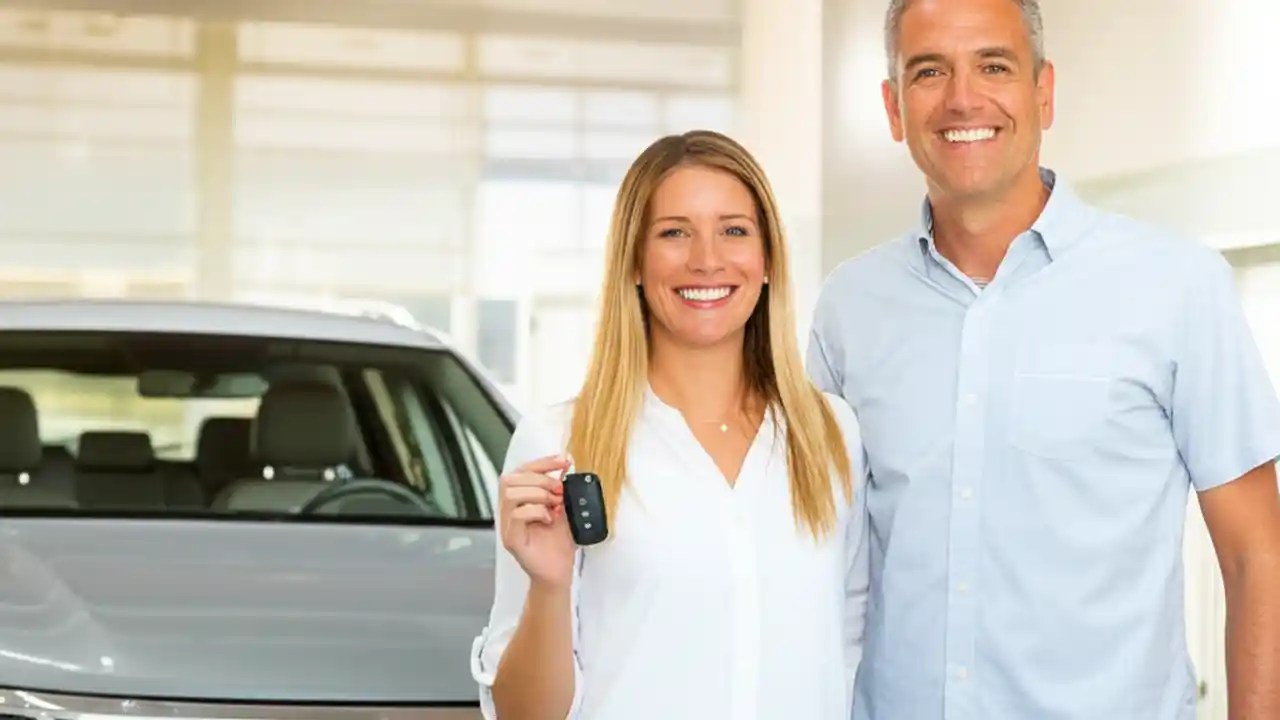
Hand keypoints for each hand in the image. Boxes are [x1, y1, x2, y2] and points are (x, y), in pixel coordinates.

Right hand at [498, 454, 576, 589]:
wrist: (558, 573)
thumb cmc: (558, 545)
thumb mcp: (563, 509)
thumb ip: (560, 489)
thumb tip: (564, 466)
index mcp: (519, 501)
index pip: (520, 471)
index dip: (541, 462)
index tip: (562, 460)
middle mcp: (509, 511)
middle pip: (510, 479)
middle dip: (540, 478)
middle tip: (559, 489)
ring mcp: (508, 525)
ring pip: (511, 494)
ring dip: (538, 494)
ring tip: (554, 504)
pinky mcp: (512, 539)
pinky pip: (517, 515)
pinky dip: (536, 511)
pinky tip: (549, 519)